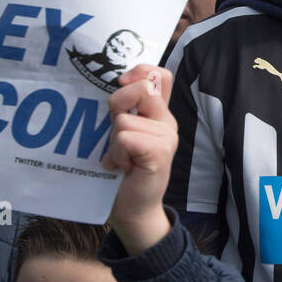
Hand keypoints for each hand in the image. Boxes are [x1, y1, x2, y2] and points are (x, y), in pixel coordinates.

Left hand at [103, 65, 176, 254]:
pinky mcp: (160, 153)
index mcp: (159, 115)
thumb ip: (126, 108)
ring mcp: (167, 138)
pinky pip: (127, 137)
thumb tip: (122, 80)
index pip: (160, 76)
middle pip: (141, 88)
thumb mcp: (122, 133)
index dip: (141, 72)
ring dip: (114, 141)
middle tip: (117, 133)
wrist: (132, 209)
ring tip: (121, 158)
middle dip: (118, 105)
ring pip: (126, 119)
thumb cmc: (123, 172)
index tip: (123, 84)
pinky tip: (123, 166)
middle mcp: (167, 123)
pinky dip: (117, 153)